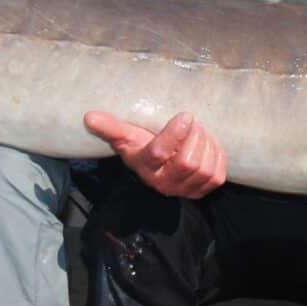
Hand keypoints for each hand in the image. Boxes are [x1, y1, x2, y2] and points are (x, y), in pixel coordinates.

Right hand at [84, 110, 226, 199]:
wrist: (159, 166)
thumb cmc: (143, 147)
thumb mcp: (126, 137)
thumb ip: (110, 127)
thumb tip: (89, 116)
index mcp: (145, 166)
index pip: (159, 153)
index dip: (174, 134)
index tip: (184, 115)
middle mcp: (164, 183)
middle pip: (187, 162)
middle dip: (195, 137)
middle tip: (193, 121)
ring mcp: (184, 190)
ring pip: (204, 168)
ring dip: (206, 143)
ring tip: (199, 130)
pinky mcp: (203, 190)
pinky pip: (217, 174)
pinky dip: (217, 155)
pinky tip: (208, 144)